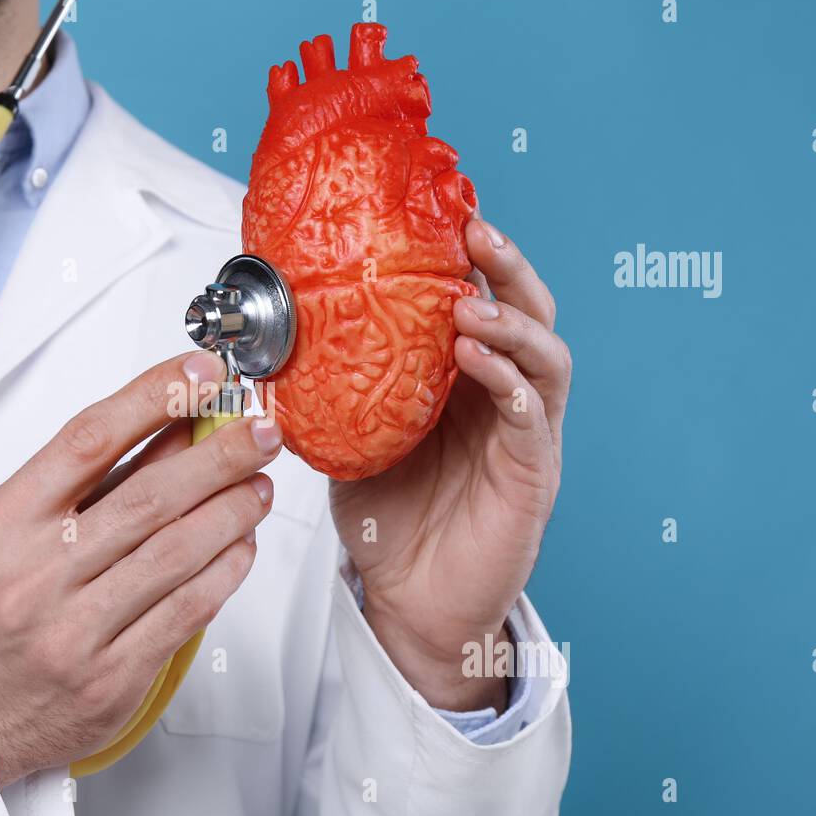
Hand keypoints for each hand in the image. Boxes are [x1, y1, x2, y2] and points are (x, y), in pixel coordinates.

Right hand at [0, 352, 281, 785]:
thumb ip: (90, 481)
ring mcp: (72, 631)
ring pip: (175, 554)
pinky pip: (186, 612)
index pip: (87, 440)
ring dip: (232, 511)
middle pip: (146, 496)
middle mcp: (34, 575)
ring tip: (259, 486)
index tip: (203, 373)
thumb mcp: (14, 531)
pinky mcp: (112, 678)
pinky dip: (225, 572)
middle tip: (260, 430)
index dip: (153, 398)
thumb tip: (176, 424)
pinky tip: (243, 545)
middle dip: (218, 455)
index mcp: (2, 524)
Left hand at [329, 218, 570, 711]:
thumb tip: (271, 345)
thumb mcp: (349, 439)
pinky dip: (508, 381)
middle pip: (525, 312)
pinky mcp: (533, 473)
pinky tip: (477, 359)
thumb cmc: (388, 519)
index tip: (443, 215)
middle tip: (475, 232)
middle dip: (505, 267)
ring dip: (510, 321)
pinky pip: (532, 416)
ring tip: (469, 304)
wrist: (410, 600)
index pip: (479, 302)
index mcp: (462, 381)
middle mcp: (501, 397)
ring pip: (544, 356)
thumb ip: (332, 392)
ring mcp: (523, 433)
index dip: (468, 259)